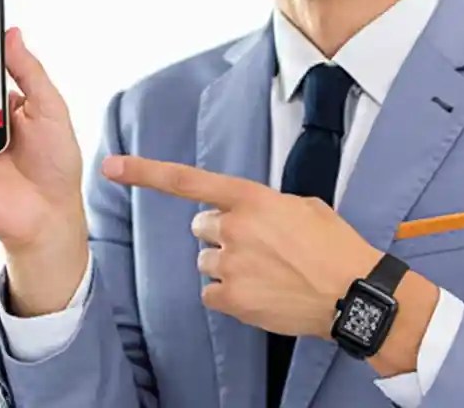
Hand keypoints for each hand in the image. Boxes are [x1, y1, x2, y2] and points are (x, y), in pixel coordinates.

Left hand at [103, 154, 378, 338]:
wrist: (351, 293)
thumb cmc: (335, 247)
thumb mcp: (305, 207)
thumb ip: (268, 204)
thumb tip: (254, 213)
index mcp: (252, 199)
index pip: (188, 181)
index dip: (145, 172)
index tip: (112, 165)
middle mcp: (235, 228)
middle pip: (201, 226)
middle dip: (221, 233)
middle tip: (256, 245)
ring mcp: (231, 265)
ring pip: (206, 261)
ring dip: (228, 265)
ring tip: (265, 272)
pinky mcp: (232, 299)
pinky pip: (212, 293)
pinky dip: (231, 295)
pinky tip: (260, 292)